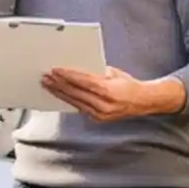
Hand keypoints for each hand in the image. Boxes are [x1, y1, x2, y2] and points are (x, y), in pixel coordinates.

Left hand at [41, 66, 184, 121]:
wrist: (142, 102)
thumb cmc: (128, 84)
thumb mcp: (114, 73)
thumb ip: (96, 72)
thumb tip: (76, 68)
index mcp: (109, 91)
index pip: (83, 82)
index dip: (68, 76)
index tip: (55, 70)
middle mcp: (104, 105)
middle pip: (76, 93)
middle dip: (59, 84)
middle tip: (46, 77)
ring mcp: (100, 114)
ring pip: (74, 102)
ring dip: (59, 93)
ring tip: (48, 85)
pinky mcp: (97, 119)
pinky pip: (79, 108)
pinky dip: (68, 100)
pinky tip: (59, 94)